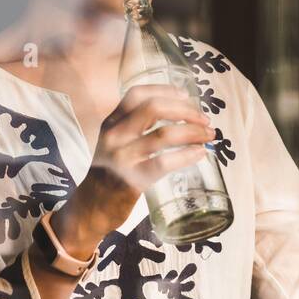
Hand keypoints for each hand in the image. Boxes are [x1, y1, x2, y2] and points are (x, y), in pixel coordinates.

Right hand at [51, 84, 211, 257]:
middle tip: (204, 120)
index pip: (138, 94)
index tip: (186, 96)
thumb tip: (180, 117)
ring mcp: (122, 157)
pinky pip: (164, 162)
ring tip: (208, 136)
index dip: (165, 90)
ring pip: (164, 134)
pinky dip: (187, 155)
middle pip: (154, 108)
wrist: (89, 208)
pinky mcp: (132, 179)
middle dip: (186, 111)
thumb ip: (134, 128)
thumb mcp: (113, 142)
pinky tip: (199, 154)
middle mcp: (114, 135)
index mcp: (110, 122)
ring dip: (193, 132)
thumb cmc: (108, 173)